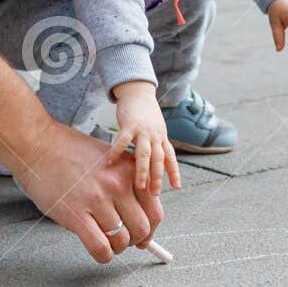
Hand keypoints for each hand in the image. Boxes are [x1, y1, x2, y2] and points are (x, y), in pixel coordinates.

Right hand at [16, 121, 162, 262]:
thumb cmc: (70, 153)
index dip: (151, 229)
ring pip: (122, 241)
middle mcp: (117, 184)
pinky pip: (100, 247)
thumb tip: (141, 220)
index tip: (144, 237)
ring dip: (116, 247)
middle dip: (134, 241)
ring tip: (105, 241)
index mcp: (129, 170)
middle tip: (123, 241)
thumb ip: (127, 184)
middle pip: (142, 228)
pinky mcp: (76, 214)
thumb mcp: (110, 159)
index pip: (155, 210)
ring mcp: (97, 199)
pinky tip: (98, 250)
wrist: (38, 145)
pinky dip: (103, 255)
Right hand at [109, 80, 181, 194]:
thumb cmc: (146, 114)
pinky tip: (110, 161)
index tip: (177, 187)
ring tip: (139, 186)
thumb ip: (156, 146)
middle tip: (155, 194)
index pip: (170, 157)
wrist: (139, 92)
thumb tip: (154, 167)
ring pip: (144, 153)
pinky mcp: (129, 125)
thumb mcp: (157, 130)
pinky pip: (122, 141)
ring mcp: (143, 130)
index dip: (174, 172)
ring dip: (142, 171)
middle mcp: (155, 135)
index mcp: (162, 138)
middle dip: (158, 177)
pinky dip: (117, 151)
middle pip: (158, 159)